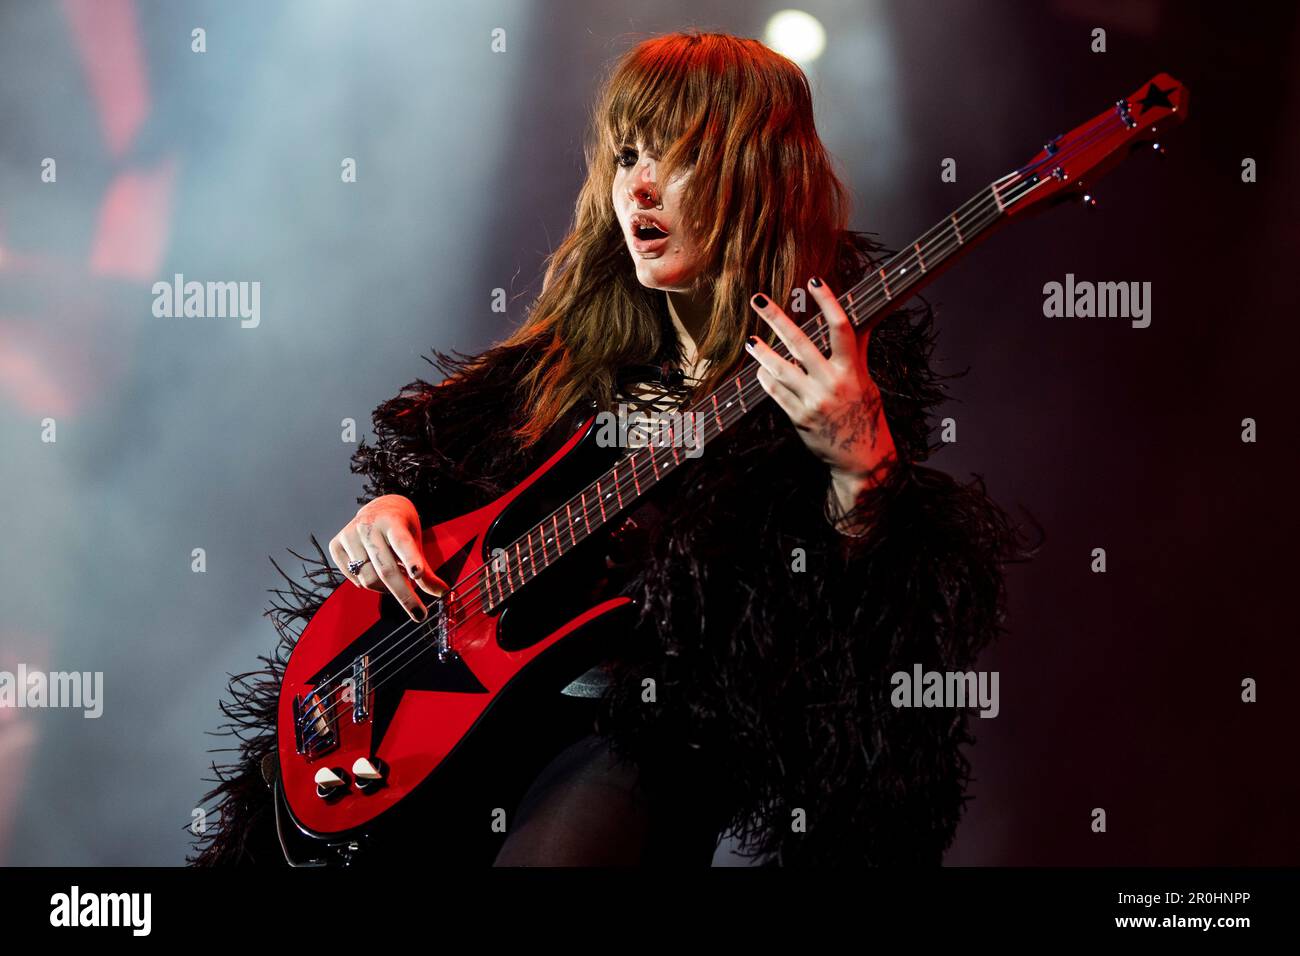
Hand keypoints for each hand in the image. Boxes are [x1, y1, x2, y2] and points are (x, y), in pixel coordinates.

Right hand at [329, 494, 446, 621]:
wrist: (379, 507)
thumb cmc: (402, 528)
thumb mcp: (416, 541)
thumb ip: (426, 570)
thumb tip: (441, 593)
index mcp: (392, 521)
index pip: (403, 543)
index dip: (411, 559)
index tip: (418, 574)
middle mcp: (368, 526)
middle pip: (386, 570)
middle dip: (404, 595)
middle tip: (420, 615)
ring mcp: (349, 534)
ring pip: (368, 579)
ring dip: (387, 589)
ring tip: (396, 578)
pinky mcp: (335, 545)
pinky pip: (354, 579)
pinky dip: (369, 585)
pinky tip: (375, 571)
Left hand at [745, 277, 897, 492]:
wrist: (863, 460)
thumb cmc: (865, 416)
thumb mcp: (867, 382)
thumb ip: (857, 354)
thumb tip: (860, 322)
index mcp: (853, 370)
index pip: (841, 328)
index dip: (828, 302)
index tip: (813, 281)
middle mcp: (832, 383)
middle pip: (801, 343)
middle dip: (778, 319)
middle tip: (759, 299)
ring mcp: (813, 401)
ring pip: (780, 369)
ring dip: (763, 353)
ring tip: (751, 340)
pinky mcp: (799, 418)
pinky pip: (776, 393)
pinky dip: (767, 379)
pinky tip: (761, 370)